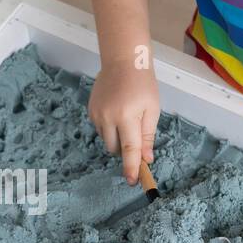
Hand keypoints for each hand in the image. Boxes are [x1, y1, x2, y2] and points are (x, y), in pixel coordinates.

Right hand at [88, 64, 159, 183]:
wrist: (123, 60)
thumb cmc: (143, 84)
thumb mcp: (152, 109)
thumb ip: (147, 136)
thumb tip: (145, 159)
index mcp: (127, 117)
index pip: (129, 149)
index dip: (131, 167)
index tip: (132, 181)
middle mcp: (108, 117)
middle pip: (114, 149)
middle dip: (125, 150)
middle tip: (136, 136)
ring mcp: (96, 114)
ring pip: (106, 140)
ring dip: (117, 139)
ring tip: (127, 119)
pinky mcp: (90, 111)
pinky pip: (100, 129)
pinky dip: (109, 128)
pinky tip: (117, 112)